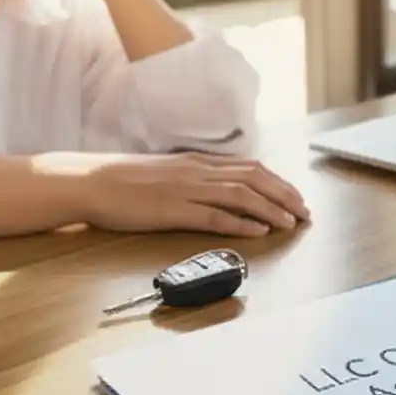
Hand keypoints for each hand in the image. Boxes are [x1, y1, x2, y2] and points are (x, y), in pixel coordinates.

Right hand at [74, 152, 310, 237]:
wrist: (90, 181)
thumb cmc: (122, 182)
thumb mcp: (166, 173)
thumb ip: (193, 178)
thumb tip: (218, 188)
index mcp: (197, 162)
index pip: (249, 167)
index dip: (278, 182)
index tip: (296, 196)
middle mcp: (197, 171)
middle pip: (254, 178)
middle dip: (284, 195)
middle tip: (305, 212)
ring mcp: (186, 189)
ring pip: (240, 195)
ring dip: (271, 209)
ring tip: (291, 222)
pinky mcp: (172, 209)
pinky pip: (213, 216)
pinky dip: (240, 223)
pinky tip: (258, 232)